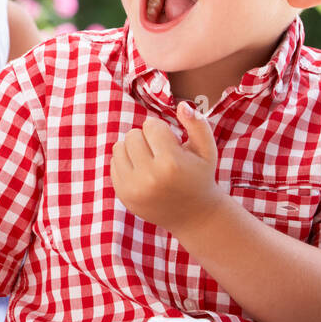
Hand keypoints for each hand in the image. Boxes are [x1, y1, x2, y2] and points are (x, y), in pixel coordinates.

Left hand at [110, 101, 224, 235]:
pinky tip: (143, 172)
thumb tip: (182, 105)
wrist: (193, 216)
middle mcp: (149, 177)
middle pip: (132, 135)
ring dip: (133, 149)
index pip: (150, 125)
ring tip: (150, 160)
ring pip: (119, 147)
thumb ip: (197, 124)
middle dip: (146, 138)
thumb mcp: (207, 150)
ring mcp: (133, 188)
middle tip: (160, 152)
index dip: (162, 131)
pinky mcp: (123, 194)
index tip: (171, 143)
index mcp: (171, 163)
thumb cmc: (200, 177)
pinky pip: (113, 163)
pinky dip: (126, 163)